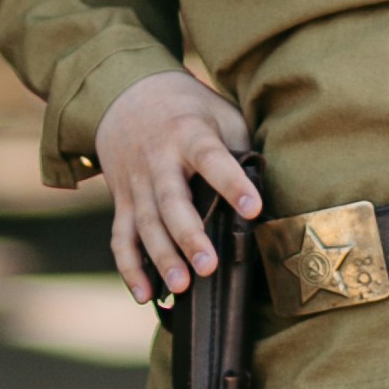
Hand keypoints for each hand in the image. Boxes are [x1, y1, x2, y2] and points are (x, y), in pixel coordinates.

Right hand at [94, 68, 260, 304]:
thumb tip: (266, 188)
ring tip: (180, 287)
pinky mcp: (122, 201)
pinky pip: (121, 238)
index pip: (211, 159)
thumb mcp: (219, 114)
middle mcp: (158, 160)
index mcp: (188, 134)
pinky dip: (129, 268)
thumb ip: (238, 148)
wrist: (126, 93)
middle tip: (208, 266)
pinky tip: (144, 295)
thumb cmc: (189, 110)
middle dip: (188, 236)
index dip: (231, 183)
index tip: (253, 208)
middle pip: (171, 201)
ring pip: (145, 224)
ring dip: (161, 258)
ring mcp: (136, 183)